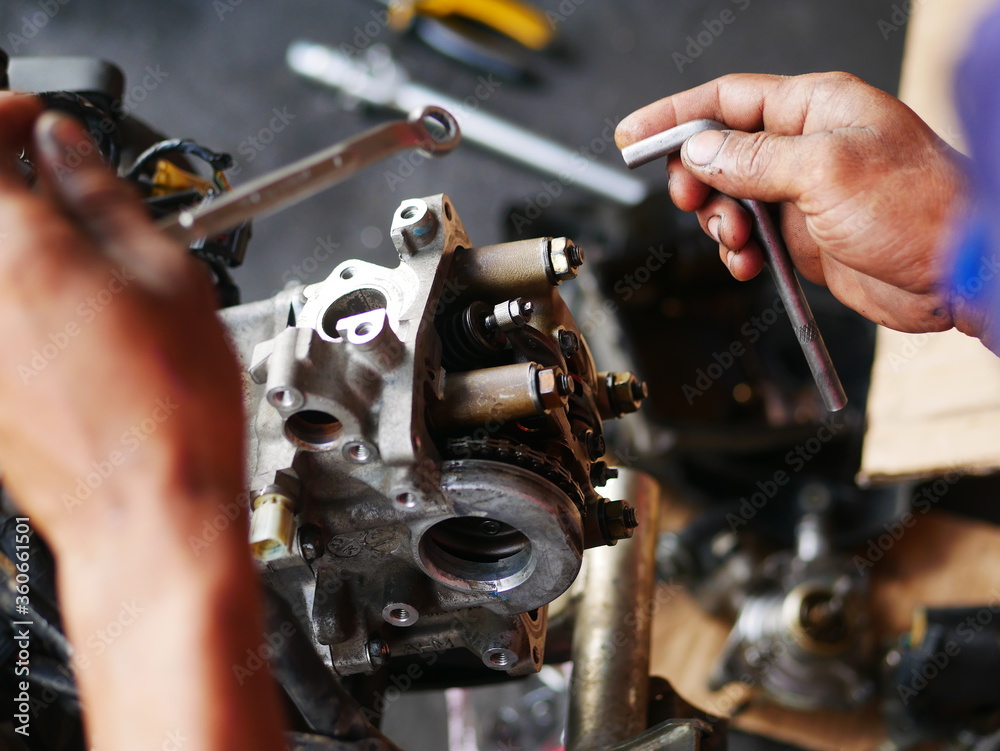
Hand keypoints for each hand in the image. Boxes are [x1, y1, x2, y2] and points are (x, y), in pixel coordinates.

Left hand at [0, 94, 286, 750]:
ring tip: (72, 248)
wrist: (148, 513)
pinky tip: (66, 310)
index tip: (45, 126)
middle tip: (56, 178)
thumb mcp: (170, 277)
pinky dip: (12, 289)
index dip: (15, 116)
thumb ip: (107, 198)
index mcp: (15, 246)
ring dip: (10, 231)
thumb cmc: (175, 410)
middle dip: (4, 170)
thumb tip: (69, 148)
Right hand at [616, 73, 971, 336]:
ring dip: (719, 222)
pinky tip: (748, 262)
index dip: (675, 115)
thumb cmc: (920, 206)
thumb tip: (700, 152)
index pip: (727, 100)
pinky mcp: (805, 235)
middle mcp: (806, 145)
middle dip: (697, 178)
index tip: (633, 135)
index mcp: (816, 108)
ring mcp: (804, 191)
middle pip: (721, 150)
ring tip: (735, 240)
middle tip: (690, 199)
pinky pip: (750, 236)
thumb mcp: (826, 170)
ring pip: (730, 198)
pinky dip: (738, 252)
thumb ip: (753, 159)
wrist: (960, 271)